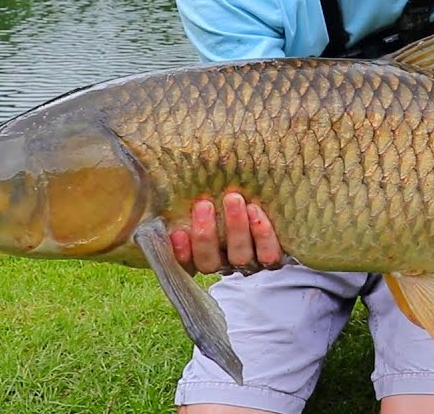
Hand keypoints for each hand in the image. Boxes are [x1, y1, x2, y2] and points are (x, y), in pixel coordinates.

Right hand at [168, 192, 283, 275]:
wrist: (277, 205)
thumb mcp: (208, 197)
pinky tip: (256, 211)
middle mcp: (223, 263)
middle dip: (205, 235)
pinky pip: (268, 254)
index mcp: (201, 254)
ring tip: (233, 199)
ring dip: (235, 228)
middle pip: (209, 262)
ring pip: (239, 256)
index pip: (184, 262)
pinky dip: (262, 235)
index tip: (176, 232)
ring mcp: (248, 263)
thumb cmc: (228, 196)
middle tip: (204, 205)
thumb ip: (187, 195)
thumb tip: (156, 170)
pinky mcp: (272, 257)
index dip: (180, 252)